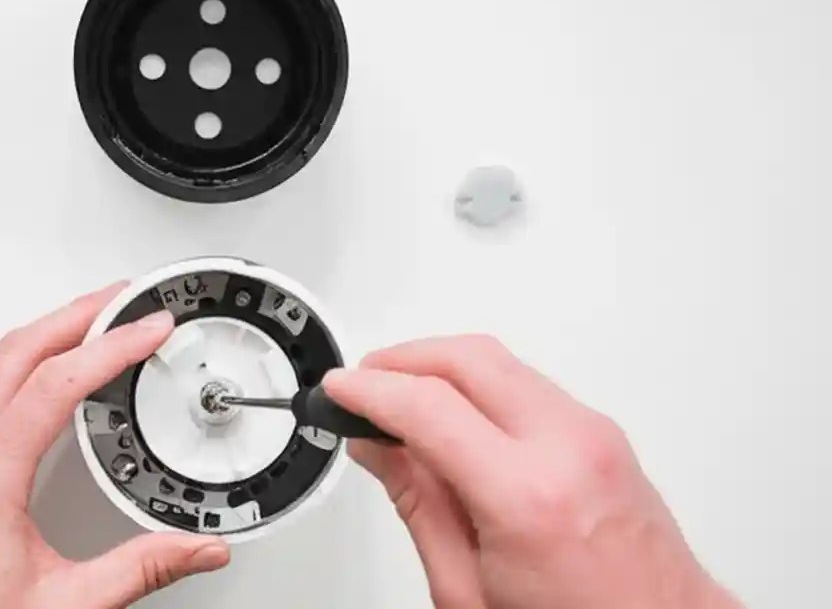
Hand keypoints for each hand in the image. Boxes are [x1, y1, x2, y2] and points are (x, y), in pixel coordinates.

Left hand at [0, 284, 230, 608]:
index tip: (149, 327)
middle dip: (79, 312)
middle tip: (126, 298)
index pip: (56, 382)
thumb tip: (195, 550)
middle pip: (19, 349)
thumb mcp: (61, 604)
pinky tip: (46, 371)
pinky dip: (22, 361)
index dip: (112, 345)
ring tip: (94, 322)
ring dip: (48, 332)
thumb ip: (138, 570)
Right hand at [323, 336, 739, 608]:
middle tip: (363, 383)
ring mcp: (593, 433)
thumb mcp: (467, 589)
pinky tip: (451, 410)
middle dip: (402, 358)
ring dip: (441, 367)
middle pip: (468, 357)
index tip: (339, 391)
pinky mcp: (603, 432)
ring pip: (499, 360)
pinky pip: (526, 381)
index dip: (368, 390)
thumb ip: (419, 505)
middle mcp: (568, 449)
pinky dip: (478, 383)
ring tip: (400, 399)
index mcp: (527, 497)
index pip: (428, 407)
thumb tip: (378, 446)